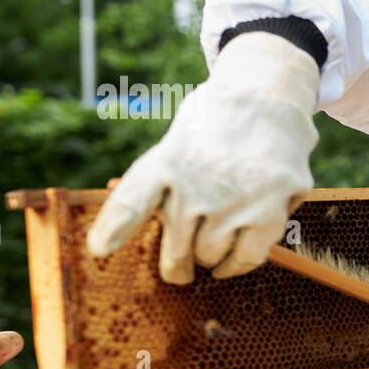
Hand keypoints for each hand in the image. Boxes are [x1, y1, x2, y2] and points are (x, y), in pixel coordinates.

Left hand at [86, 32, 320, 282]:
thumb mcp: (175, 143)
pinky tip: (230, 263)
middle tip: (179, 270)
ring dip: (211, 256)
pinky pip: (247, 257)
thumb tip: (122, 235)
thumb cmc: (213, 128)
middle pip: (175, 251)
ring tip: (214, 241)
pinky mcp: (268, 212)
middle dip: (176, 266)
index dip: (113, 230)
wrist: (267, 97)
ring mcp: (234, 200)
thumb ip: (157, 185)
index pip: (132, 202)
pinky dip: (236, 265)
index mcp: (166, 162)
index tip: (99, 249)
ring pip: (211, 256)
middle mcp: (197, 184)